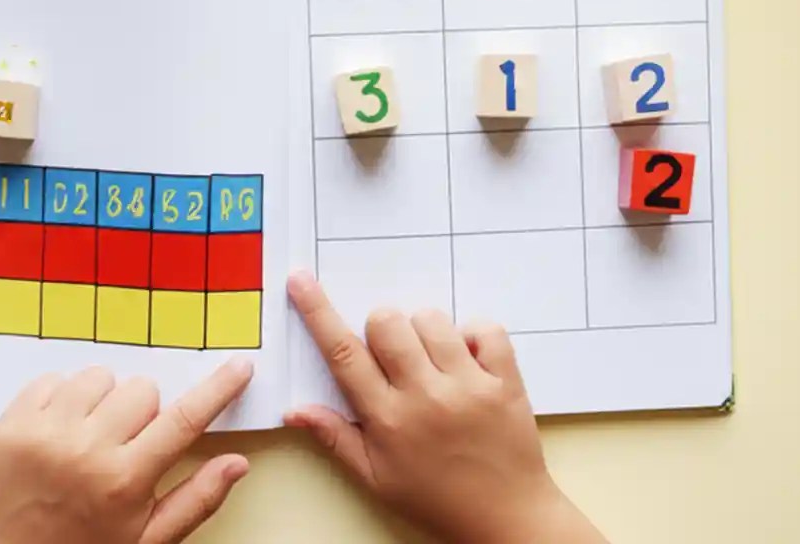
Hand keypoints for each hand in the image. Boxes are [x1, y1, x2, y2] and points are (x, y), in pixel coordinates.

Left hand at [0, 358, 252, 543]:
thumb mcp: (148, 540)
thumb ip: (196, 500)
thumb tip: (237, 463)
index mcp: (124, 481)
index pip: (184, 420)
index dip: (218, 390)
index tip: (239, 367)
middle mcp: (84, 451)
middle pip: (142, 390)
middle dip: (145, 412)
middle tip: (128, 445)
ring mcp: (44, 433)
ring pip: (99, 377)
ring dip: (104, 400)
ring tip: (92, 437)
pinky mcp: (13, 423)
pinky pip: (54, 379)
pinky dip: (64, 398)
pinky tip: (63, 431)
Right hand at [284, 272, 605, 543]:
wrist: (505, 519)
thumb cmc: (435, 499)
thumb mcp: (376, 477)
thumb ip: (335, 437)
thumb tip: (293, 411)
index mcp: (387, 420)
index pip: (343, 353)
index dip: (317, 312)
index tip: (301, 281)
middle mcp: (425, 397)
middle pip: (386, 323)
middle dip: (380, 327)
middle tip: (393, 355)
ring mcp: (468, 386)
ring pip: (431, 319)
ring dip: (424, 331)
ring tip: (433, 362)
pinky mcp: (505, 381)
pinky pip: (485, 328)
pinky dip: (473, 333)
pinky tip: (467, 358)